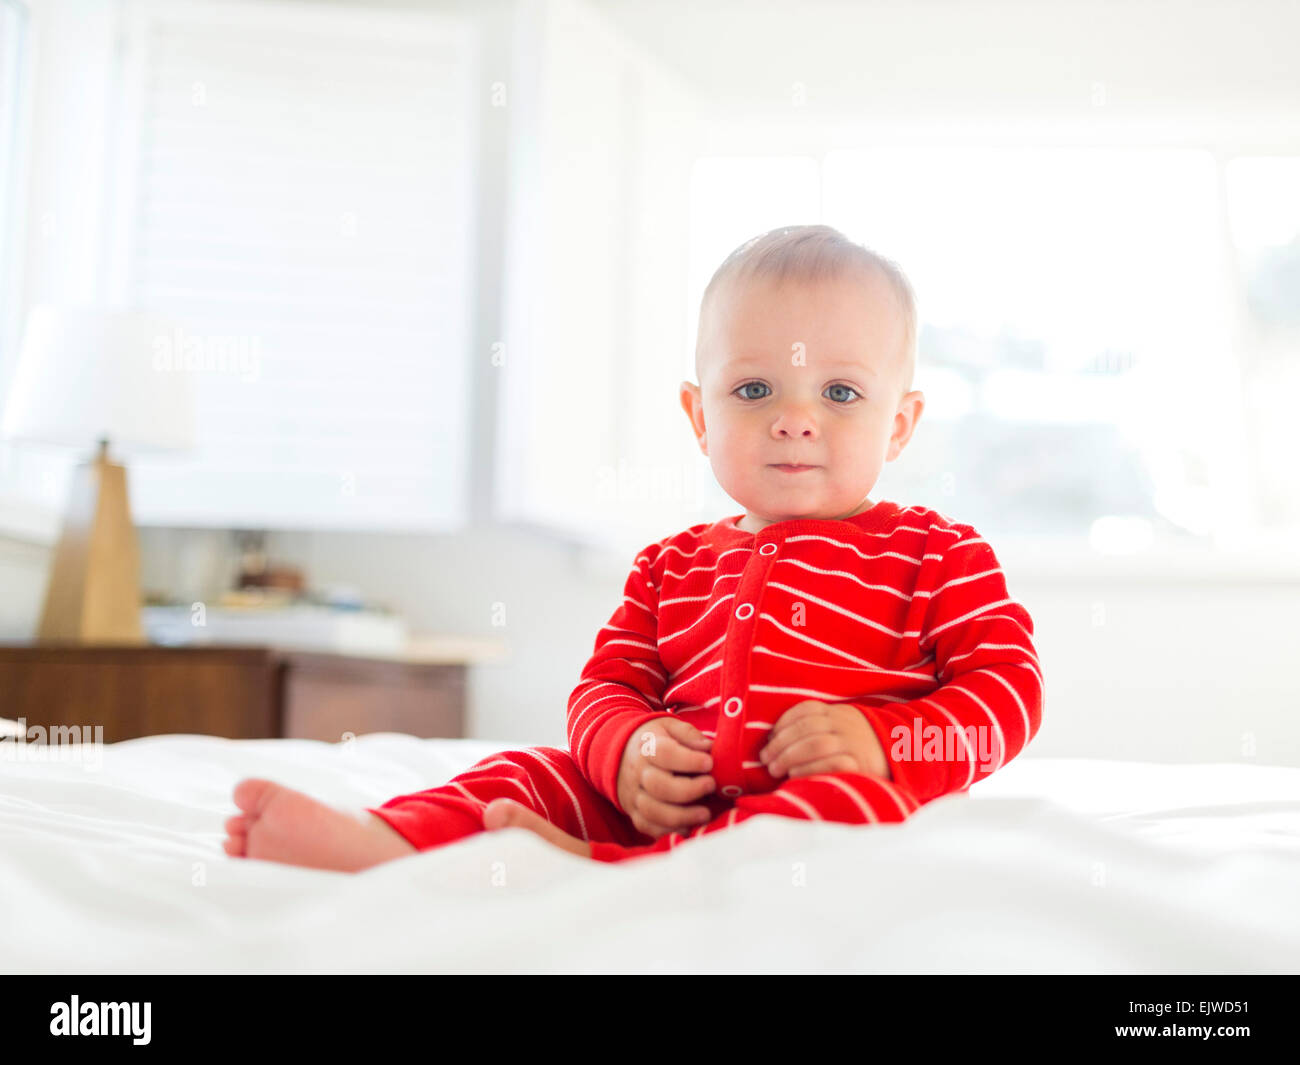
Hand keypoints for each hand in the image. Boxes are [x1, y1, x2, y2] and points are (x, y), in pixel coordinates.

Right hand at [616, 718, 715, 839]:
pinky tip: (689, 826)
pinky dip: (669, 830)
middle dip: (689, 790)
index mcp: (647, 746)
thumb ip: (689, 735)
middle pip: (658, 786)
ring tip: (705, 814)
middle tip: (711, 786)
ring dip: (682, 816)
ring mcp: (633, 795)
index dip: (689, 760)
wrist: (621, 755)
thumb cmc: (655, 740)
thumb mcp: (670, 727)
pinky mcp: (634, 813)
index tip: (710, 763)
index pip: (664, 753)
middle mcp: (637, 772)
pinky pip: (648, 827)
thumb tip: (708, 748)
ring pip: (653, 811)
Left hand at [759, 700, 889, 779]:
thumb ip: (817, 726)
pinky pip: (831, 764)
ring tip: (774, 769)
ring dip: (789, 756)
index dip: (782, 723)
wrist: (902, 756)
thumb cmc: (860, 745)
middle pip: (806, 728)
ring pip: (816, 744)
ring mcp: (854, 744)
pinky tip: (794, 776)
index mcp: (838, 712)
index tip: (769, 737)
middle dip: (780, 743)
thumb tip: (775, 738)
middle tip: (765, 759)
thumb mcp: (841, 726)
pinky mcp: (860, 766)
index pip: (805, 710)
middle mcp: (845, 725)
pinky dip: (808, 769)